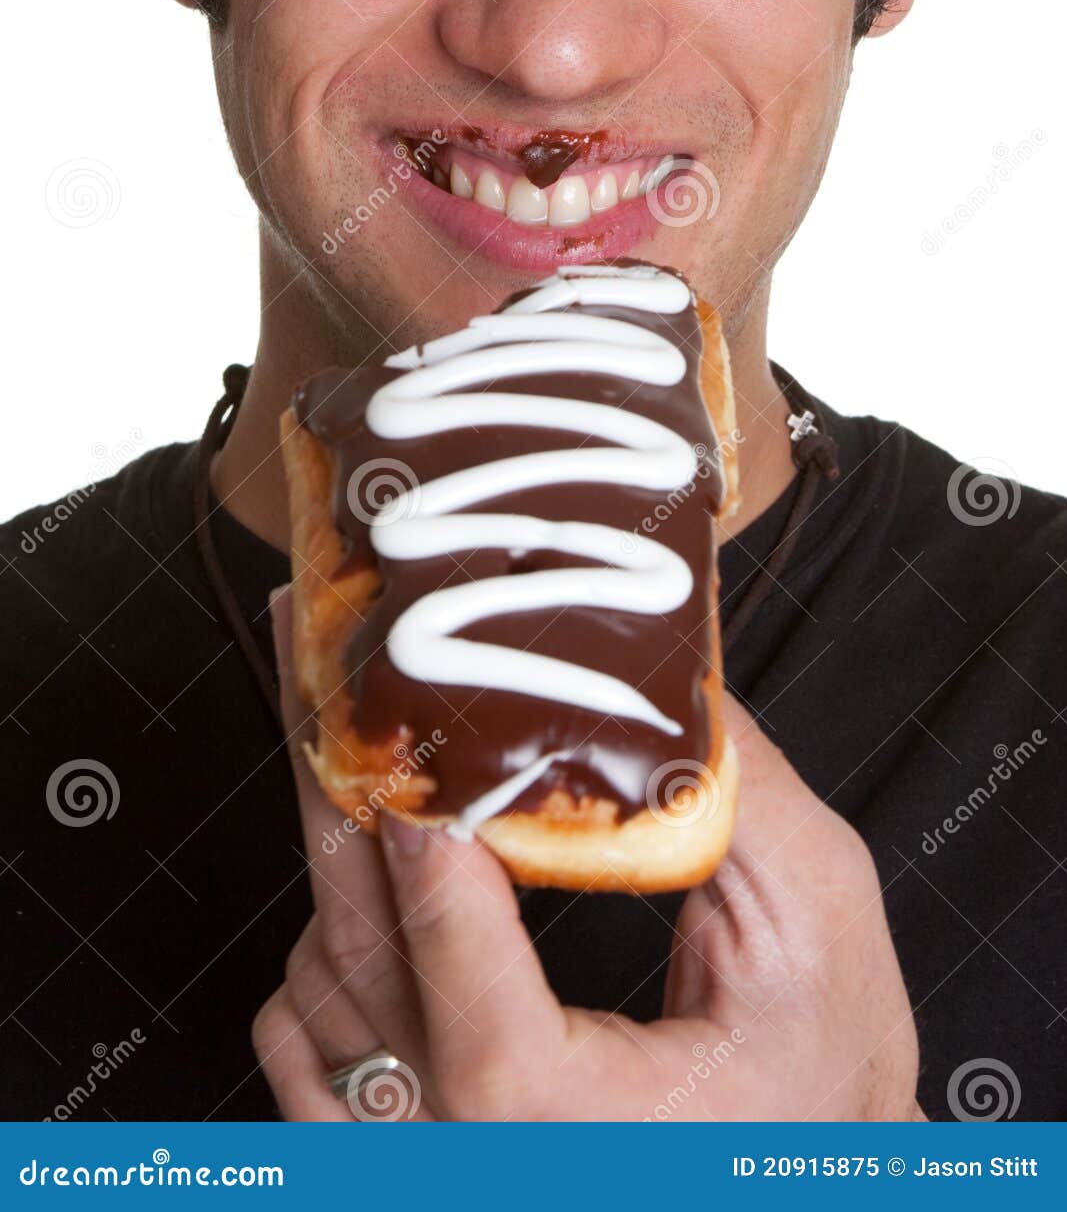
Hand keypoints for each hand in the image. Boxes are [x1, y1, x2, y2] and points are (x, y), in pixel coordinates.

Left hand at [254, 588, 920, 1120]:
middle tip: (336, 677)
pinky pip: (300, 1043)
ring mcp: (433, 1168)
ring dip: (340, 862)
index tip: (422, 786)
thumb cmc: (818, 1058)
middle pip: (374, 989)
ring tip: (361, 747)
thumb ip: (731, 798)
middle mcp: (496, 1169)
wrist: (800, 1147)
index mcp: (607, 1136)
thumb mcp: (815, 918)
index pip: (491, 1050)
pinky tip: (377, 875)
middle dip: (350, 807)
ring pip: (324, 998)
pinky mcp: (398, 1151)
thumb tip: (647, 671)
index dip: (442, 907)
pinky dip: (320, 943)